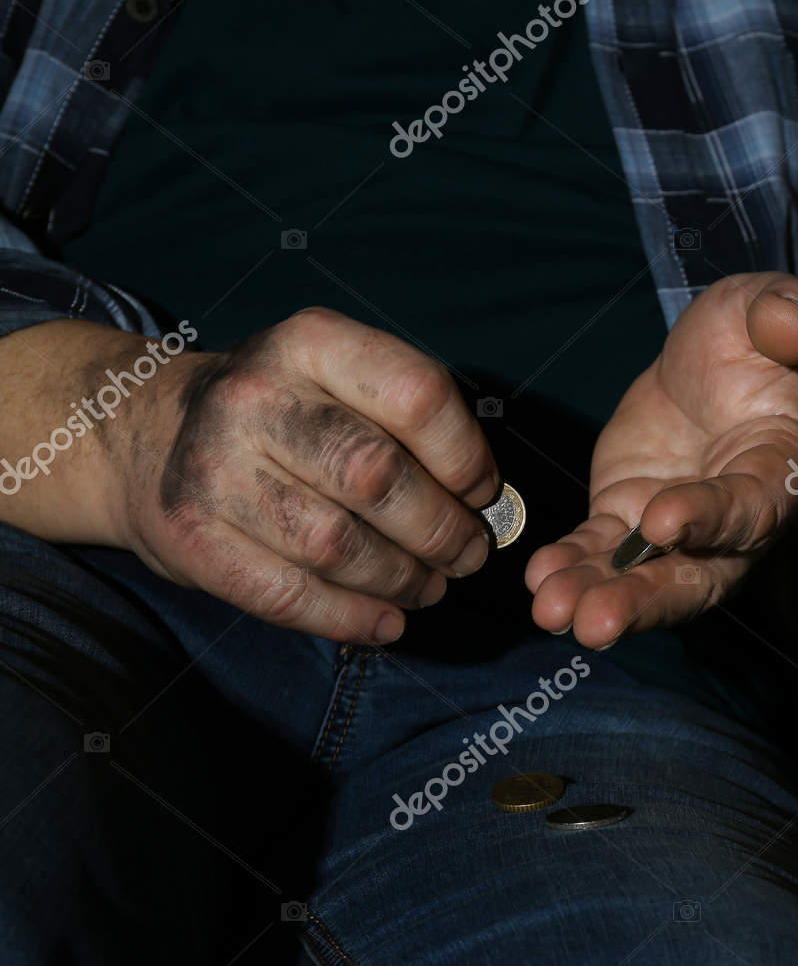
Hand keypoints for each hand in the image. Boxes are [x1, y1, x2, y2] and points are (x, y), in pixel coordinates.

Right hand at [111, 307, 499, 642]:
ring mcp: (214, 468)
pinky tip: (386, 622)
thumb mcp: (337, 379)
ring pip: (336, 544)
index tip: (482, 493)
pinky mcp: (190, 538)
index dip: (464, 457)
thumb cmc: (281, 414)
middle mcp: (255, 397)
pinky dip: (350, 619)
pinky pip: (287, 595)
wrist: (144, 434)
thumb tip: (484, 503)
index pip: (416, 396)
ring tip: (430, 586)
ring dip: (402, 579)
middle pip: (376, 476)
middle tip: (467, 554)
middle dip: (441, 530)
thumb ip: (408, 423)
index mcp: (310, 343)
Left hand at [525, 272, 797, 647]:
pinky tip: (541, 579)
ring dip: (600, 597)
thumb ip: (786, 314)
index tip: (658, 522)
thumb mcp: (770, 308)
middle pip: (696, 575)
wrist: (713, 361)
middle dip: (645, 600)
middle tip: (597, 622)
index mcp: (780, 470)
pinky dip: (572, 567)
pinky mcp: (628, 517)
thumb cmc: (754, 337)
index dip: (708, 519)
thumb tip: (791, 325)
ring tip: (554, 609)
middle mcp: (733, 520)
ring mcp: (676, 527)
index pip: (749, 507)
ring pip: (644, 577)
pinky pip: (601, 552)